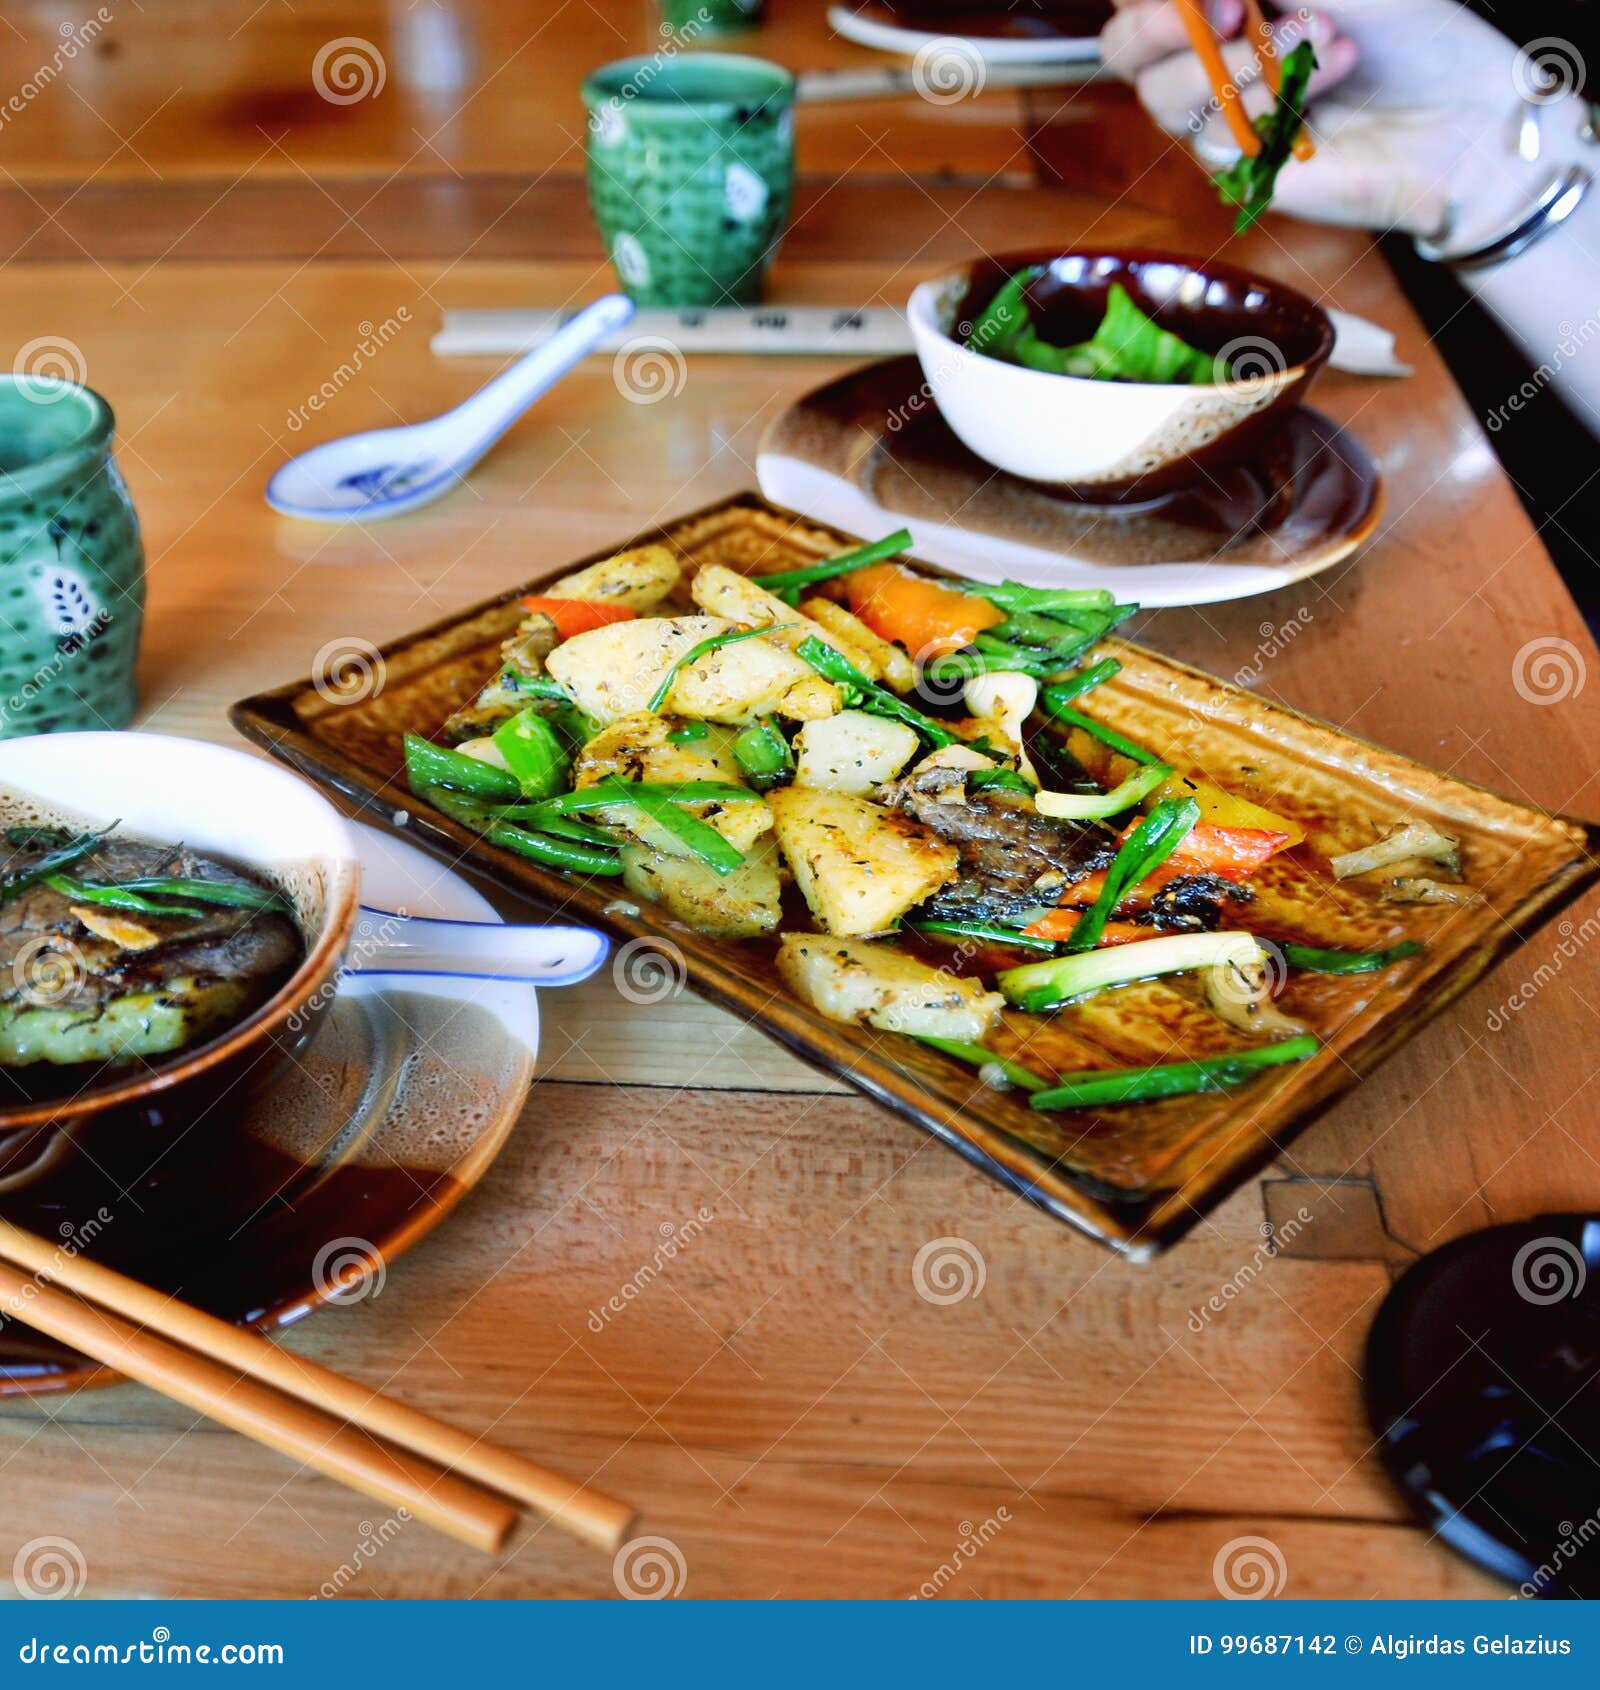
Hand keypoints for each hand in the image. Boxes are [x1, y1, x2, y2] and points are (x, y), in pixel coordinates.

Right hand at [1100, 0, 1584, 238]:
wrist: (1458, 112)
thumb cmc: (1407, 29)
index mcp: (1220, 6)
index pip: (1137, 0)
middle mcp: (1206, 60)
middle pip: (1123, 50)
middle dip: (1160, 25)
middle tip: (1228, 10)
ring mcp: (1215, 119)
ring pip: (1163, 94)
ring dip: (1241, 59)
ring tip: (1319, 35)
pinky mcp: (1236, 170)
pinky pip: (1214, 135)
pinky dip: (1273, 95)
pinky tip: (1332, 70)